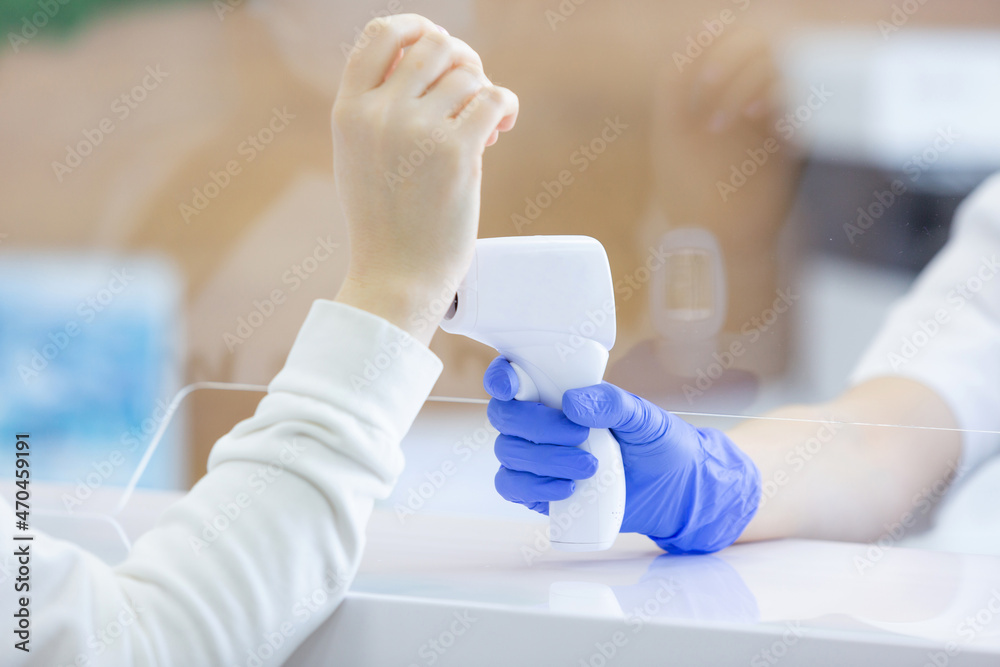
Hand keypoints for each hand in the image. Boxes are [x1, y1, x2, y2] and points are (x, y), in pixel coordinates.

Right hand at [332, 15, 517, 342]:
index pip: (380, 33)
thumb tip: (432, 57)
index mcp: (349, 111)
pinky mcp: (456, 153)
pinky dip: (505, 107)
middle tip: (471, 89)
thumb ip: (381, 106)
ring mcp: (417, 132)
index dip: (416, 27)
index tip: (437, 46)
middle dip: (462, 59)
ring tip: (482, 127)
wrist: (397, 277)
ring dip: (483, 92)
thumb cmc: (386, 220)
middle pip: (434, 43)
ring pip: (468, 74)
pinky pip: (494, 99)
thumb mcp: (362, 155)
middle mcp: (379, 114)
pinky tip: (501, 128)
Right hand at [484, 357, 760, 553]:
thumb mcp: (643, 416)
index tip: (512, 386)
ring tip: (590, 467)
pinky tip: (567, 488)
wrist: (672, 490)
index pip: (512, 378)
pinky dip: (534, 487)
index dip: (501, 378)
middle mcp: (538, 422)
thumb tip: (573, 403)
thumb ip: (612, 403)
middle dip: (536, 425)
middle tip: (579, 435)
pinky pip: (512, 488)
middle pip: (504, 416)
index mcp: (556, 392)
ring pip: (508, 454)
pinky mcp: (538, 491)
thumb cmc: (655, 442)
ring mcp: (534, 457)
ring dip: (544, 460)